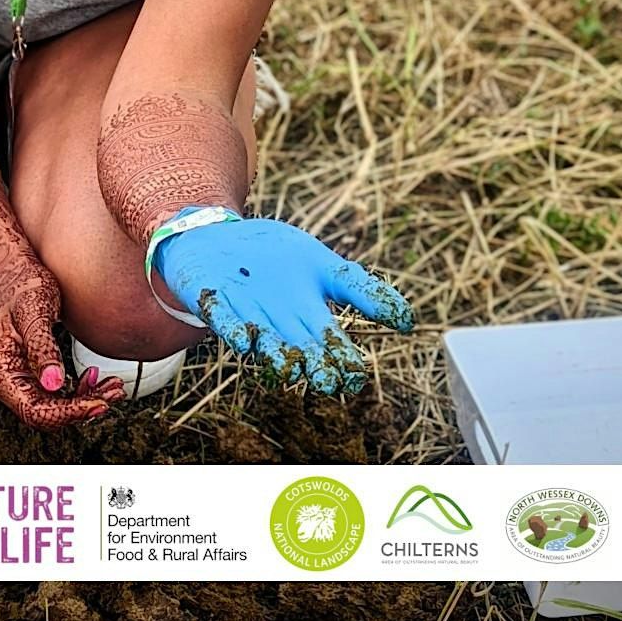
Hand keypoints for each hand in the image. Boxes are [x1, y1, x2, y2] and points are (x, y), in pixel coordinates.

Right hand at [0, 258, 126, 428]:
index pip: (34, 410)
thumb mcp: (34, 311)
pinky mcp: (32, 372)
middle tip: (114, 394)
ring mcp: (18, 378)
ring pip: (53, 407)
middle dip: (81, 408)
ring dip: (84, 400)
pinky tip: (95, 376)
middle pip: (45, 414)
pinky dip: (78, 390)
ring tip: (112, 386)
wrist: (17, 271)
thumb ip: (42, 348)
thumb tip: (53, 383)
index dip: (67, 412)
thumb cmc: (21, 285)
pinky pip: (56, 393)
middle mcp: (4, 381)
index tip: (98, 402)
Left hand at [153, 207, 412, 396]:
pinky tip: (243, 338)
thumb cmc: (276, 257)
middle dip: (312, 364)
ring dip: (275, 352)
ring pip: (263, 338)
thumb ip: (361, 289)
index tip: (355, 375)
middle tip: (325, 382)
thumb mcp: (325, 266)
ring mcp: (245, 311)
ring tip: (290, 367)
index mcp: (307, 313)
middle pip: (299, 346)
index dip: (342, 357)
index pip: (330, 339)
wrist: (220, 238)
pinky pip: (222, 317)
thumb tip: (408, 321)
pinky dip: (232, 328)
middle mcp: (278, 320)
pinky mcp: (213, 299)